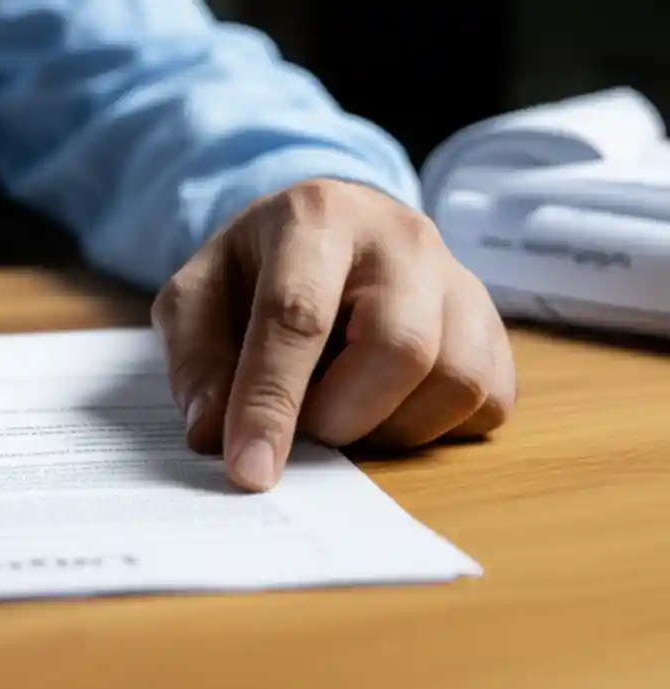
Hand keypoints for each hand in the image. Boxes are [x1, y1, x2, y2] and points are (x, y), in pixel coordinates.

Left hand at [151, 179, 515, 490]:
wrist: (327, 233)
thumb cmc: (257, 271)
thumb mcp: (197, 297)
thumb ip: (196, 361)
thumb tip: (213, 434)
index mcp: (317, 218)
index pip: (298, 316)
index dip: (270, 401)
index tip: (250, 470)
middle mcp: (402, 239)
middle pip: (400, 347)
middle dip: (343, 416)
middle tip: (308, 426)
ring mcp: (459, 279)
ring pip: (457, 381)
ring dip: (391, 428)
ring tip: (345, 412)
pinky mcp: (492, 325)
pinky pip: (489, 400)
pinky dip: (434, 427)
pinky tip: (387, 408)